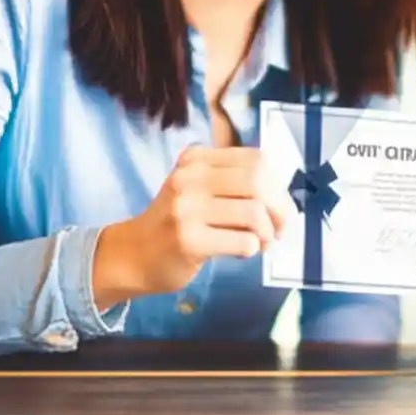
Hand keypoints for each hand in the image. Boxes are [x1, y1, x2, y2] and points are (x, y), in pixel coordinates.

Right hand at [92, 146, 295, 309]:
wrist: (132, 255)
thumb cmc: (176, 222)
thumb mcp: (197, 188)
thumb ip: (234, 181)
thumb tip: (284, 193)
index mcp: (196, 158)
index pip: (257, 159)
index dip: (278, 184)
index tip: (278, 206)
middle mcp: (189, 178)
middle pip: (258, 181)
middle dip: (280, 208)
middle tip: (280, 228)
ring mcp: (186, 209)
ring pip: (254, 212)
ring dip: (268, 233)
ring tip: (262, 243)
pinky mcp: (188, 241)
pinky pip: (243, 241)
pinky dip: (253, 249)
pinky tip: (243, 252)